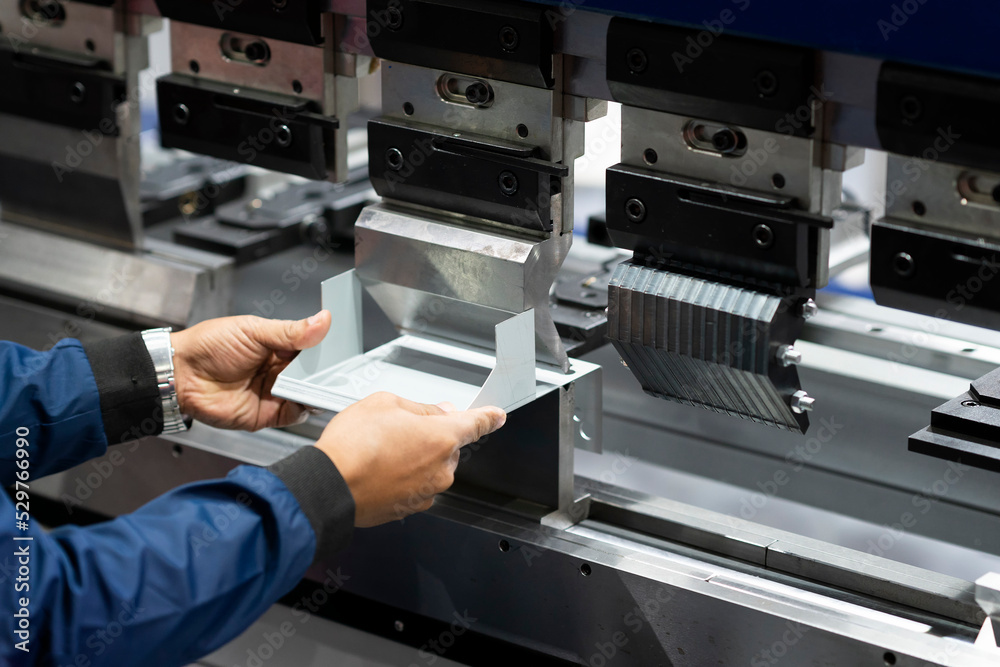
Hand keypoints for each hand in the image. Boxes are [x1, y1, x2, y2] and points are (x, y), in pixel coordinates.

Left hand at [171, 311, 331, 430]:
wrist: (181, 375)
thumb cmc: (209, 347)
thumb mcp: (254, 331)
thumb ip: (291, 331)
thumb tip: (322, 320)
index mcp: (277, 346)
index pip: (311, 347)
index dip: (325, 348)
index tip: (341, 347)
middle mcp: (279, 370)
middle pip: (313, 373)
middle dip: (325, 371)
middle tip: (338, 368)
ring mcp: (274, 393)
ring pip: (307, 393)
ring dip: (317, 390)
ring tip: (324, 384)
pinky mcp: (268, 414)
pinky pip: (295, 414)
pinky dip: (305, 408)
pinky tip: (307, 399)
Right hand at [315, 392, 505, 526]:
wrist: (330, 487)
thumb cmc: (353, 446)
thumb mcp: (385, 403)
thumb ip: (419, 407)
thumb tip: (436, 413)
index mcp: (441, 437)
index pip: (476, 424)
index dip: (489, 418)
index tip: (497, 416)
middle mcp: (441, 469)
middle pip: (448, 445)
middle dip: (430, 435)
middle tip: (398, 429)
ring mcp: (427, 491)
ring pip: (430, 466)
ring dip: (414, 457)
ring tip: (380, 451)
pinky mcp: (411, 508)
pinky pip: (415, 485)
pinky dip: (403, 477)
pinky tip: (378, 468)